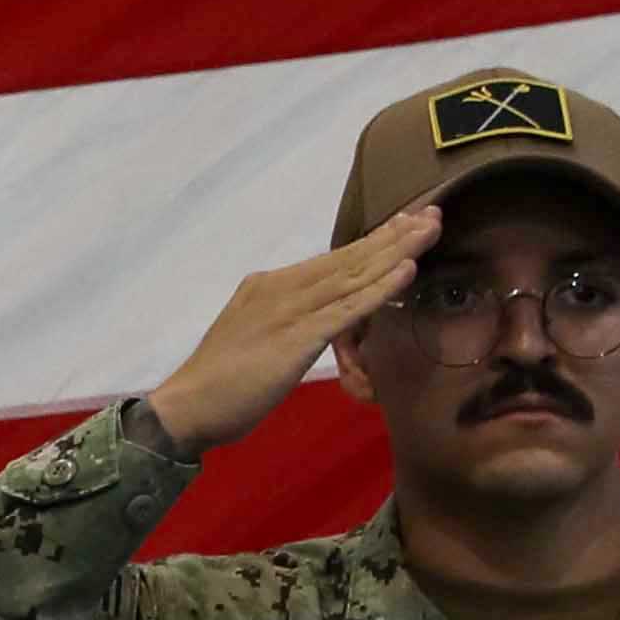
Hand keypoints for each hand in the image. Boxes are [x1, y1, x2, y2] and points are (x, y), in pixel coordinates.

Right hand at [136, 202, 440, 457]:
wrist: (187, 407)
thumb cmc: (217, 385)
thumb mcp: (252, 338)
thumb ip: (282, 323)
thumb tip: (312, 321)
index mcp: (268, 286)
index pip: (329, 259)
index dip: (370, 241)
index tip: (403, 224)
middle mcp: (281, 288)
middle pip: (347, 257)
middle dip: (392, 236)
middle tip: (432, 213)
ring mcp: (290, 310)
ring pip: (353, 274)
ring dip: (396, 251)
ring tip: (430, 230)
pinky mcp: (298, 337)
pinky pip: (348, 308)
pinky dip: (380, 287)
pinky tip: (408, 270)